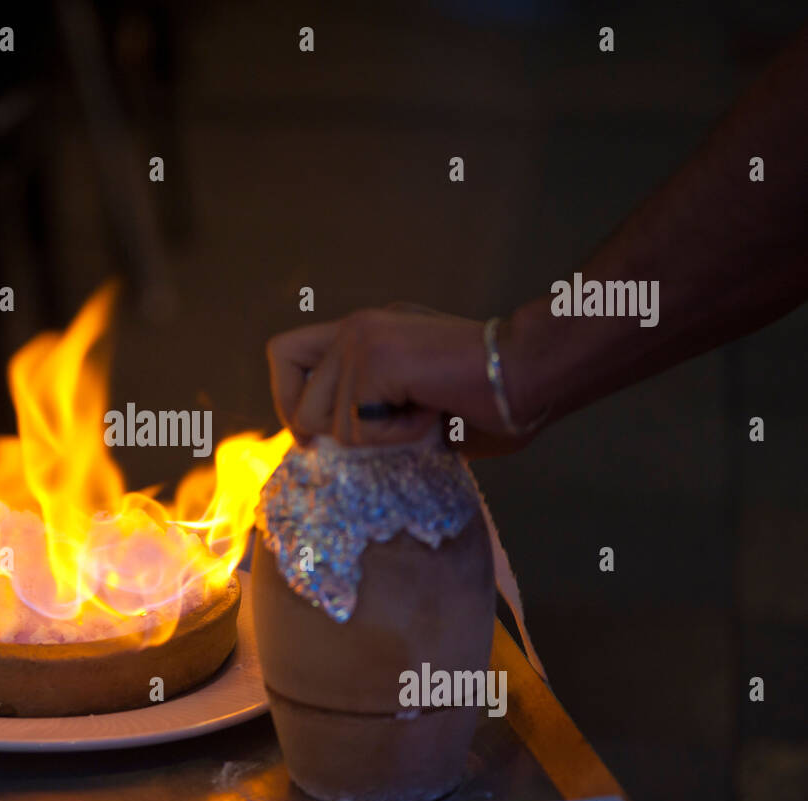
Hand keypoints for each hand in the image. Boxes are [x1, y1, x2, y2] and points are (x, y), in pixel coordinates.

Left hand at [266, 303, 540, 456]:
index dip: (287, 399)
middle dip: (319, 432)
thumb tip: (339, 455)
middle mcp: (355, 327)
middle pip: (290, 395)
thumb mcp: (418, 406)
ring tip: (423, 414)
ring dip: (375, 438)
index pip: (285, 353)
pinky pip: (357, 430)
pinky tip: (431, 412)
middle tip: (367, 437)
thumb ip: (376, 415)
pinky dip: (396, 438)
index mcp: (363, 332)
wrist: (533, 369)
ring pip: (324, 423)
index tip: (314, 433)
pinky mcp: (374, 359)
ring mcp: (361, 338)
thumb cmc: (496, 397)